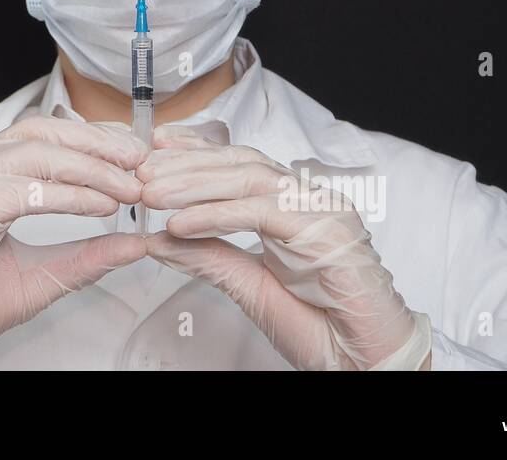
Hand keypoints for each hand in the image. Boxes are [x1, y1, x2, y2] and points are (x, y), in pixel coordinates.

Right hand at [0, 116, 146, 368]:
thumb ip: (85, 257)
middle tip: (141, 162)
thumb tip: (136, 242)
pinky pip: (22, 189)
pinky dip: (68, 195)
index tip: (135, 158)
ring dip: (91, 168)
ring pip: (36, 154)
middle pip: (41, 133)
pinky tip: (99, 206)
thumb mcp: (39, 277)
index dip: (92, 141)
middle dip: (98, 144)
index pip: (42, 137)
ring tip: (129, 187)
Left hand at [138, 126, 431, 370]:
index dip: (196, 150)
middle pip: (241, 162)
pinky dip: (216, 216)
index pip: (240, 160)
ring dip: (194, 185)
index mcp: (293, 203)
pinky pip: (260, 213)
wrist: (364, 360)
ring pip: (248, 179)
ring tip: (152, 195)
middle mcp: (309, 197)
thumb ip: (207, 256)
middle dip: (187, 165)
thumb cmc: (319, 325)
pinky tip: (181, 224)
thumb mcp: (247, 284)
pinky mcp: (326, 229)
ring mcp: (321, 208)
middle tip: (141, 173)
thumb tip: (156, 238)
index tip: (155, 148)